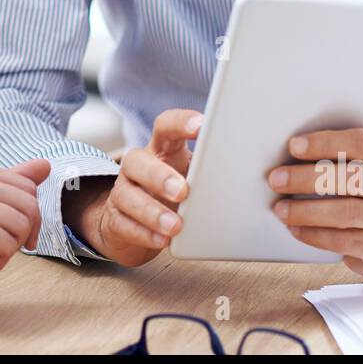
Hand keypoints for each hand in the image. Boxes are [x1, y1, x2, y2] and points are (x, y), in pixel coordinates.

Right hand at [68, 108, 200, 266]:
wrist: (138, 225)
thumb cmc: (175, 196)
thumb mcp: (193, 177)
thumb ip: (212, 171)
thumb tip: (247, 173)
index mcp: (162, 149)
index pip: (166, 126)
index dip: (181, 123)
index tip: (202, 126)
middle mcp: (137, 166)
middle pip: (137, 161)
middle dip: (159, 175)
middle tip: (182, 192)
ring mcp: (123, 193)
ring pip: (127, 196)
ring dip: (152, 212)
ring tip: (176, 226)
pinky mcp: (115, 220)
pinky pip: (124, 225)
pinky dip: (144, 234)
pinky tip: (163, 241)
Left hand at [266, 127, 362, 275]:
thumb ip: (346, 153)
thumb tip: (295, 149)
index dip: (326, 143)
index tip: (293, 146)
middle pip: (353, 178)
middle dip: (308, 178)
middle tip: (276, 179)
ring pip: (347, 212)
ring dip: (306, 211)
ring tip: (281, 208)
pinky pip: (345, 241)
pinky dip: (314, 234)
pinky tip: (295, 229)